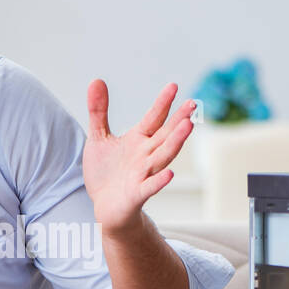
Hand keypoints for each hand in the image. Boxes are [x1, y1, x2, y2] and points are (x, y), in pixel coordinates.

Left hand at [83, 79, 195, 235]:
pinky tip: (169, 174)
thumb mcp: (98, 138)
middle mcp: (146, 156)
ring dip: (175, 143)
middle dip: (178, 120)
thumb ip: (98, 111)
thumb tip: (97, 80)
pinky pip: (150, 187)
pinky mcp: (136, 194)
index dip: (163, 103)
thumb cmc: (105, 173)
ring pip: (163, 157)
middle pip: (165, 135)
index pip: (154, 118)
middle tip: (191, 104)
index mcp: (139, 140)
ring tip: (187, 126)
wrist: (104, 207)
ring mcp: (143, 174)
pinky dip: (159, 182)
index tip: (173, 86)